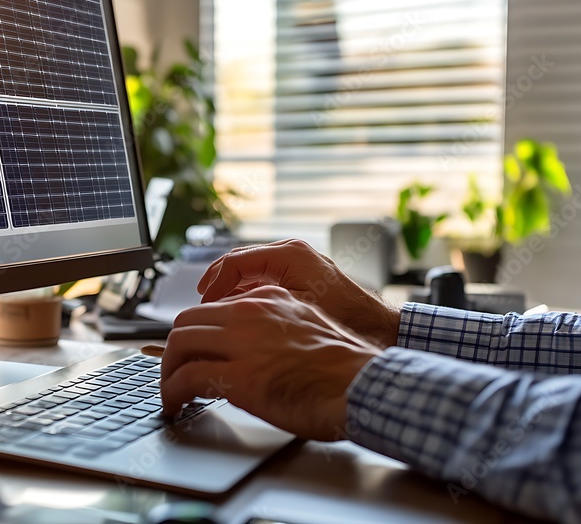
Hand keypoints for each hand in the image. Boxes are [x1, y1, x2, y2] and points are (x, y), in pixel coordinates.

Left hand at [160, 286, 380, 440]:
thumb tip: (258, 346)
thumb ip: (277, 326)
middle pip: (187, 322)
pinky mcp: (237, 376)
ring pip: (178, 345)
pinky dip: (171, 392)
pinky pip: (185, 378)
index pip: (212, 308)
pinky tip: (175, 405)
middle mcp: (250, 313)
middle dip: (173, 349)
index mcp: (268, 299)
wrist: (365, 385)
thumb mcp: (309, 326)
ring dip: (167, 370)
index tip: (191, 351)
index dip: (195, 333)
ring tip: (170, 390)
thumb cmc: (347, 368)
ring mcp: (241, 343)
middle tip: (173, 371)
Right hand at [198, 239, 400, 347]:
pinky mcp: (299, 274)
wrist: (377, 328)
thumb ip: (256, 307)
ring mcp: (296, 261)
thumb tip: (224, 314)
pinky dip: (247, 290)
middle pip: (240, 260)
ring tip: (216, 307)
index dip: (215, 282)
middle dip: (218, 281)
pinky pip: (264, 277)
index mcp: (289, 254)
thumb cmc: (345, 320)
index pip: (236, 261)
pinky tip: (239, 309)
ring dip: (231, 286)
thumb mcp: (293, 313)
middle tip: (203, 303)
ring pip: (250, 268)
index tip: (205, 303)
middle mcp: (292, 252)